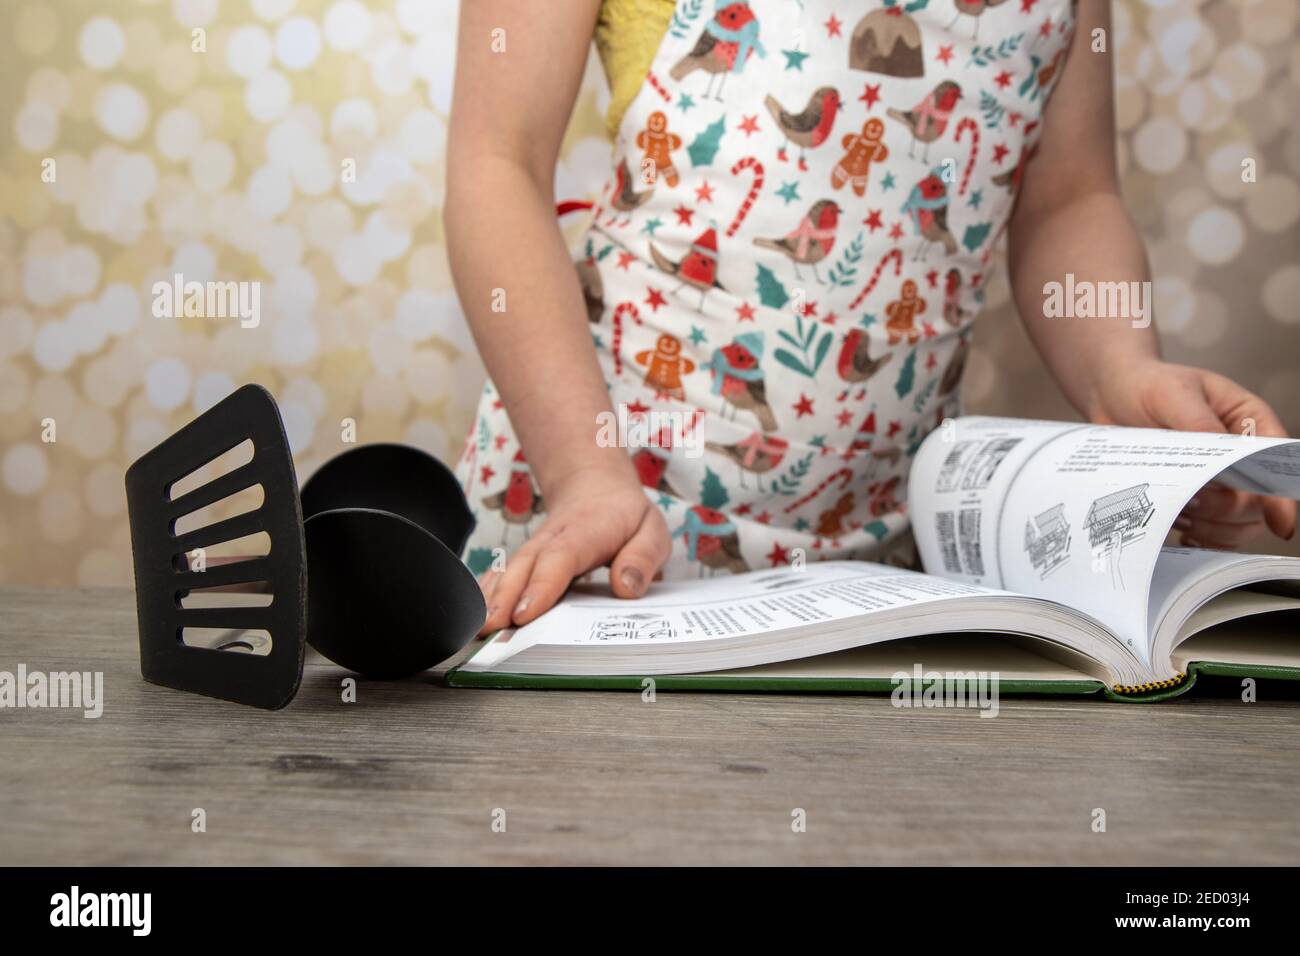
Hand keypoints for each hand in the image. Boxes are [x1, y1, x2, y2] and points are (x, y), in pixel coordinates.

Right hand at [476, 464, 671, 634]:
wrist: (596, 488)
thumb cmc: (626, 517)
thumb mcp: (652, 530)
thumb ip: (643, 557)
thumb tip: (625, 588)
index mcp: (586, 531)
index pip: (561, 557)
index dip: (541, 584)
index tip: (525, 613)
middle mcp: (552, 539)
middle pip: (524, 565)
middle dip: (504, 597)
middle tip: (489, 629)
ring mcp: (533, 548)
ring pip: (507, 570)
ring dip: (489, 599)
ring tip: (476, 630)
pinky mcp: (523, 559)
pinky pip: (500, 574)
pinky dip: (484, 594)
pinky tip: (473, 617)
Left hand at [1085, 358, 1295, 548]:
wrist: (1110, 393)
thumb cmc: (1146, 384)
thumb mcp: (1173, 393)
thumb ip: (1198, 422)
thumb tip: (1222, 453)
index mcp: (1248, 420)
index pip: (1275, 463)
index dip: (1281, 496)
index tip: (1279, 522)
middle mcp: (1239, 455)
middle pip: (1255, 502)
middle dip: (1226, 511)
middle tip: (1191, 502)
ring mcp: (1217, 479)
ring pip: (1236, 523)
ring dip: (1211, 528)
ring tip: (1181, 514)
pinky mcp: (1192, 496)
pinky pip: (1209, 531)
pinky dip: (1200, 538)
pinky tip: (1181, 531)